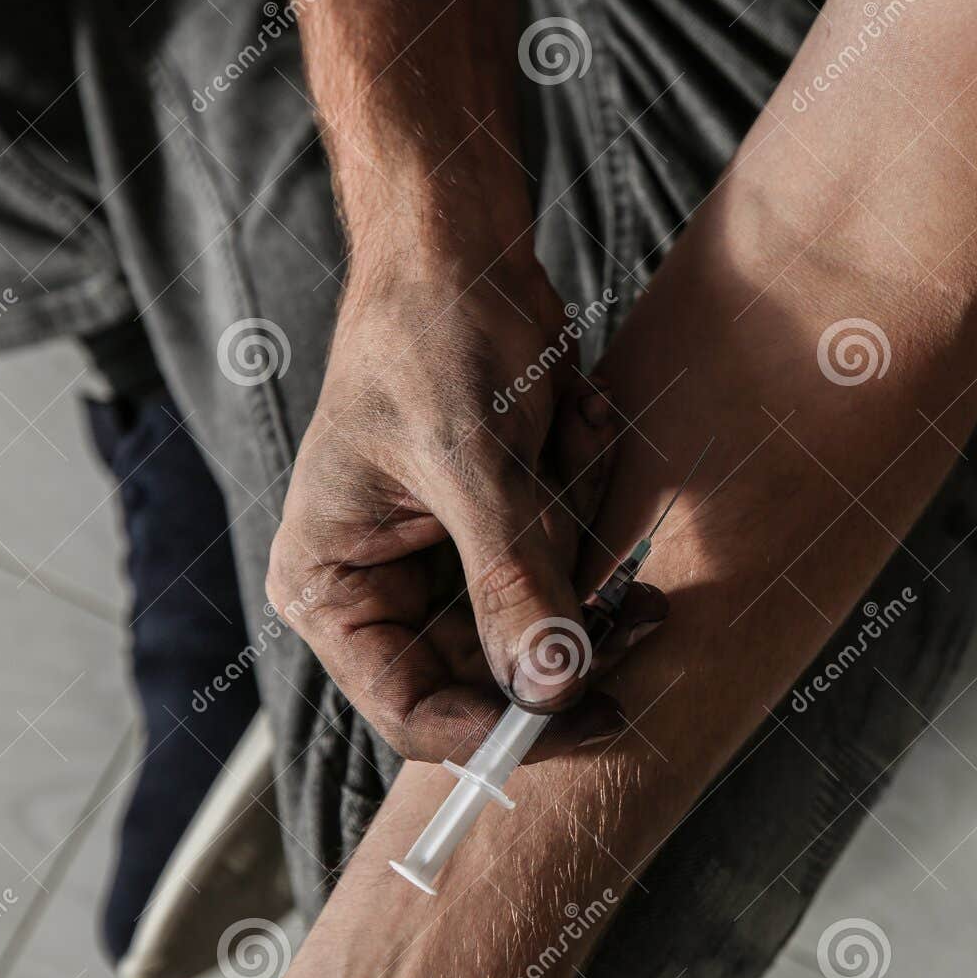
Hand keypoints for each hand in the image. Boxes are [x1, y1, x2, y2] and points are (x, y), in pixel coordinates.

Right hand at [266, 265, 667, 762]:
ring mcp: (450, 562)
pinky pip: (573, 562)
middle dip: (572, 625)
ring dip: (581, 536)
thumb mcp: (472, 463)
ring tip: (570, 437)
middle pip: (494, 676)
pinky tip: (575, 422)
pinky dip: (588, 498)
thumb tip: (549, 692)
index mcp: (332, 588)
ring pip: (549, 618)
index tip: (592, 713)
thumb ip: (511, 583)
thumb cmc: (433, 335)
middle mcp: (384, 591)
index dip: (500, 728)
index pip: (413, 710)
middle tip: (644, 607)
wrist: (465, 248)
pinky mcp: (508, 529)